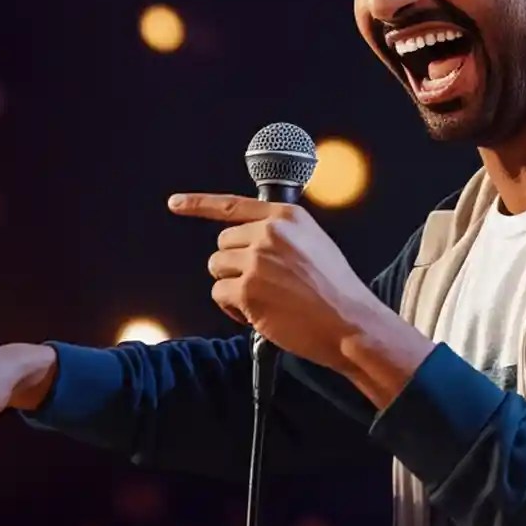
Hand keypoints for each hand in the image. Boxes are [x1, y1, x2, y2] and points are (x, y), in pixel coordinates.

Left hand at [168, 193, 385, 372]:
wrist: (350, 322)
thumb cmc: (337, 291)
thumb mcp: (315, 245)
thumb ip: (282, 237)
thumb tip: (250, 244)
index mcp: (287, 217)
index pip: (232, 205)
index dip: (198, 204)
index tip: (176, 203)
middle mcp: (269, 232)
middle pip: (222, 245)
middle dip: (235, 266)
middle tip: (263, 285)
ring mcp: (256, 260)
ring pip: (217, 269)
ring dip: (233, 288)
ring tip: (265, 300)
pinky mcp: (247, 289)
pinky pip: (219, 295)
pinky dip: (233, 309)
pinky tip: (260, 314)